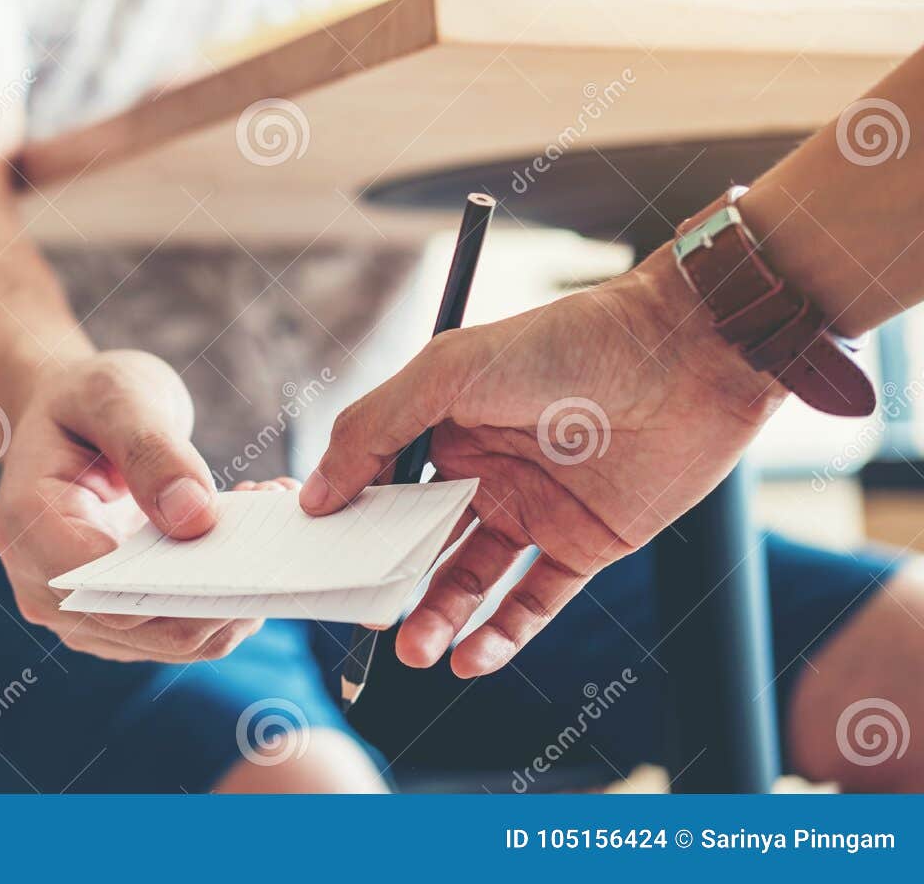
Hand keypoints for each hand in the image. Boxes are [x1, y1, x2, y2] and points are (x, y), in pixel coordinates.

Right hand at [0, 350, 262, 661]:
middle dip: (225, 588)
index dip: (182, 586)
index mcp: (29, 527)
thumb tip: (196, 520)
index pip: (107, 592)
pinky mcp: (119, 619)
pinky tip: (247, 539)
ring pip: (178, 639)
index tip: (249, 546)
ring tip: (266, 517)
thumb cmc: (87, 399)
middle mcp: (46, 587)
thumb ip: (152, 450)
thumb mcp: (117, 396)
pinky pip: (184, 628)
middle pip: (151, 629)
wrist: (68, 417)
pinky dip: (226, 596)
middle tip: (276, 521)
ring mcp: (81, 612)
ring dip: (236, 595)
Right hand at [299, 253, 786, 677]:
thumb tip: (315, 494)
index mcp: (445, 422)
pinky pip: (534, 601)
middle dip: (388, 579)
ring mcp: (533, 509)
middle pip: (420, 538)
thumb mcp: (447, 371)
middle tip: (363, 614)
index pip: (381, 482)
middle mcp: (484, 467)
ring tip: (413, 649)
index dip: (350, 521)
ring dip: (438, 615)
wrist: (686, 357)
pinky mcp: (585, 544)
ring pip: (469, 577)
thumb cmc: (564, 344)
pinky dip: (501, 635)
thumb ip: (374, 429)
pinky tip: (471, 658)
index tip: (320, 559)